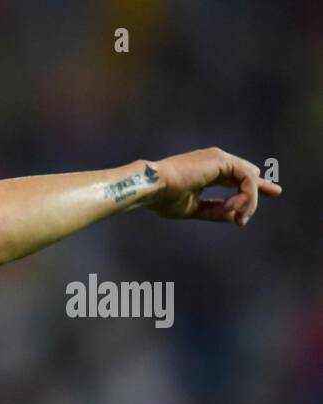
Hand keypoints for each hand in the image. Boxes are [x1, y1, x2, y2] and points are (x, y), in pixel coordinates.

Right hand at [147, 147, 281, 224]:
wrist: (152, 188)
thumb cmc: (163, 199)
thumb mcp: (194, 209)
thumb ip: (215, 211)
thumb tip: (235, 217)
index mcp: (206, 172)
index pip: (234, 178)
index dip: (247, 188)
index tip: (262, 196)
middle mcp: (215, 162)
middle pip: (247, 173)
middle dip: (260, 186)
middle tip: (276, 192)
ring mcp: (220, 159)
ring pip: (248, 179)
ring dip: (247, 202)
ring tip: (239, 219)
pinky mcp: (223, 161)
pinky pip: (246, 179)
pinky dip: (245, 196)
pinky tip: (234, 208)